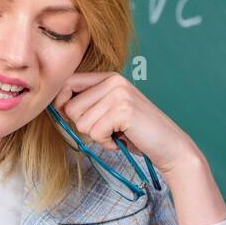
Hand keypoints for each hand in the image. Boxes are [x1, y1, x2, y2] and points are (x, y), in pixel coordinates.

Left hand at [51, 72, 199, 176]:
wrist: (170, 146)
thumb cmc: (135, 132)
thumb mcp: (109, 111)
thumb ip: (88, 103)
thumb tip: (55, 105)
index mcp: (108, 77)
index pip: (67, 82)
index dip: (61, 103)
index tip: (69, 118)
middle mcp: (114, 81)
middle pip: (71, 107)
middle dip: (82, 125)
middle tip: (104, 130)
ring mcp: (119, 94)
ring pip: (81, 122)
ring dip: (96, 136)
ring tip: (116, 134)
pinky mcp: (124, 110)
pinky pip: (95, 133)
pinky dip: (105, 142)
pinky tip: (120, 140)